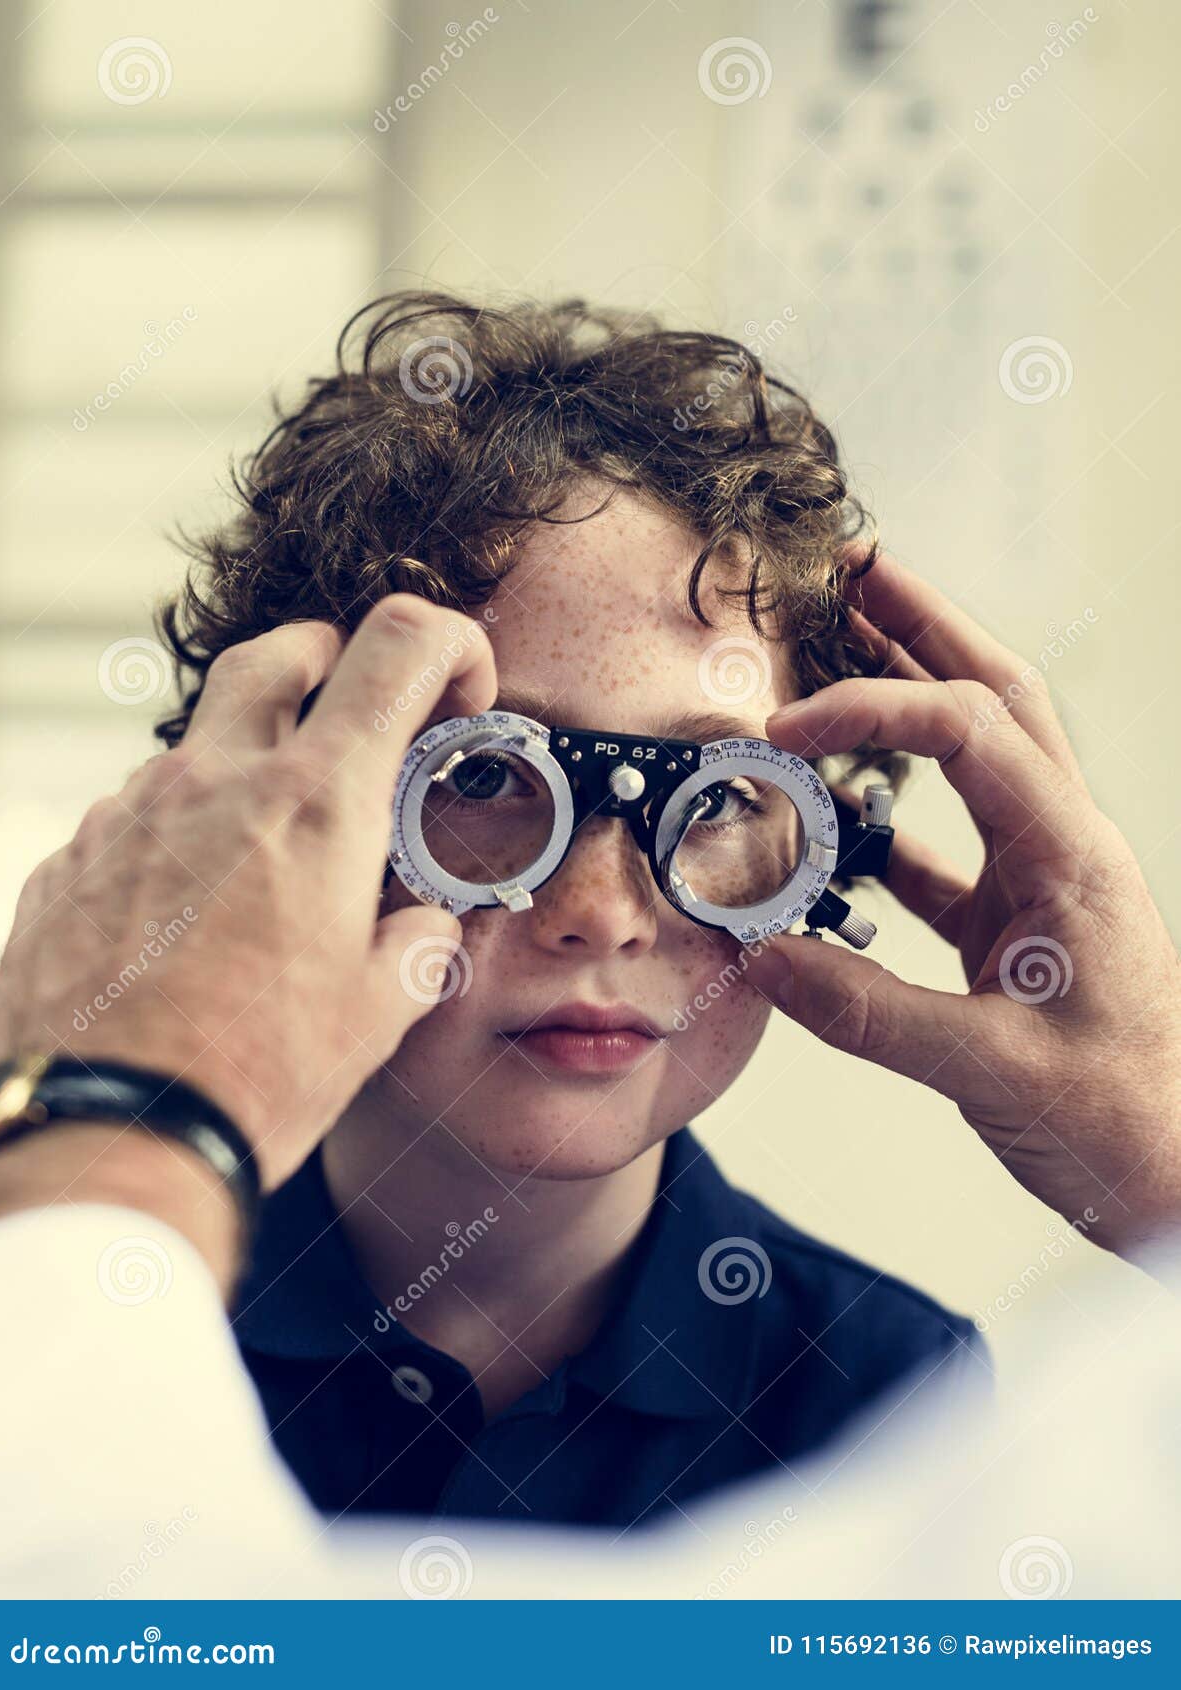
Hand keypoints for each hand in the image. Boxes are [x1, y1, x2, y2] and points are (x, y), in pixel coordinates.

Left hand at [0, 597, 495, 1191]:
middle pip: (277, 654)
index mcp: (316, 805)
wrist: (109, 1137)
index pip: (395, 647)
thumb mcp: (377, 1015)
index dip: (447, 642)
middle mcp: (216, 783)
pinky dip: (181, 835)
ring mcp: (131, 815)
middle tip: (358, 708)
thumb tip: (423, 924)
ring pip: (199, 743)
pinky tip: (194, 915)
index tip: (461, 687)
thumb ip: (418, 944)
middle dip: (331, 658)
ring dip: (247, 766)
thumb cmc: (252, 1077)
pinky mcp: (73, 862)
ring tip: (271, 856)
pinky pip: (136, 816)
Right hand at [744, 552, 1180, 1259]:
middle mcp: (1061, 847)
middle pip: (997, 697)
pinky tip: (836, 819)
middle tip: (853, 568)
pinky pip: (943, 853)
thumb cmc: (1125, 1122)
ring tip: (843, 650)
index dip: (871, 710)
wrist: (1177, 1179)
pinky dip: (886, 823)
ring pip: (976, 759)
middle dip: (925, 623)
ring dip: (910, 699)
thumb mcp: (994, 1069)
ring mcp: (1039, 883)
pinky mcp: (1014, 929)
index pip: (968, 733)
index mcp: (1071, 855)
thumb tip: (760, 955)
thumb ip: (869, 1012)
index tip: (785, 726)